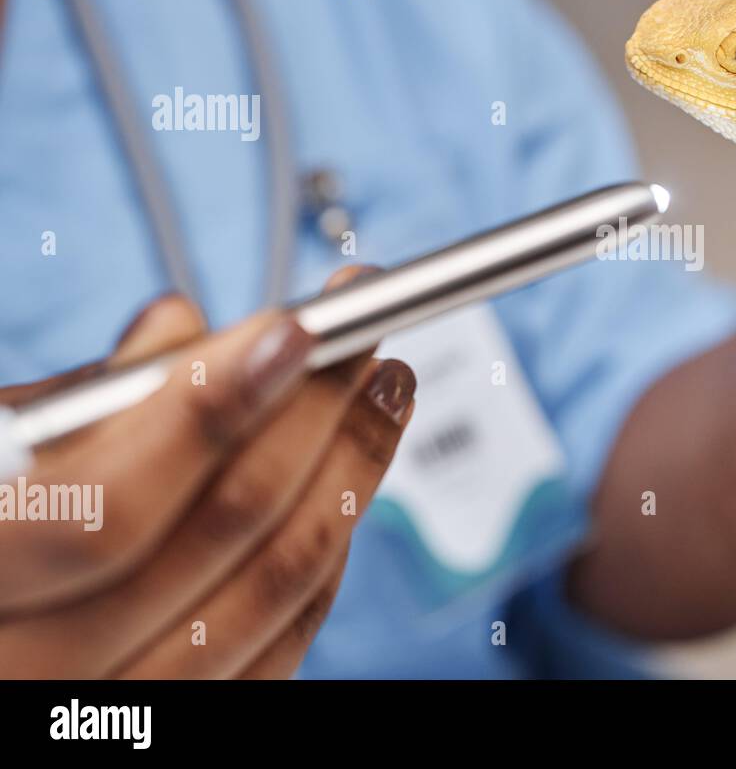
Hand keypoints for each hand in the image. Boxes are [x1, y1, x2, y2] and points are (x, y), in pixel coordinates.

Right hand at [0, 268, 415, 676]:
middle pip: (225, 531)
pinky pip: (284, 637)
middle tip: (364, 341)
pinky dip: (328, 545)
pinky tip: (347, 477)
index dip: (213, 409)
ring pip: (277, 583)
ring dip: (351, 469)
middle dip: (316, 415)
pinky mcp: (188, 720)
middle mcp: (39, 673)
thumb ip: (73, 407)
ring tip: (384, 389)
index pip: (108, 505)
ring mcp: (120, 710)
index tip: (293, 331)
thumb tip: (181, 329)